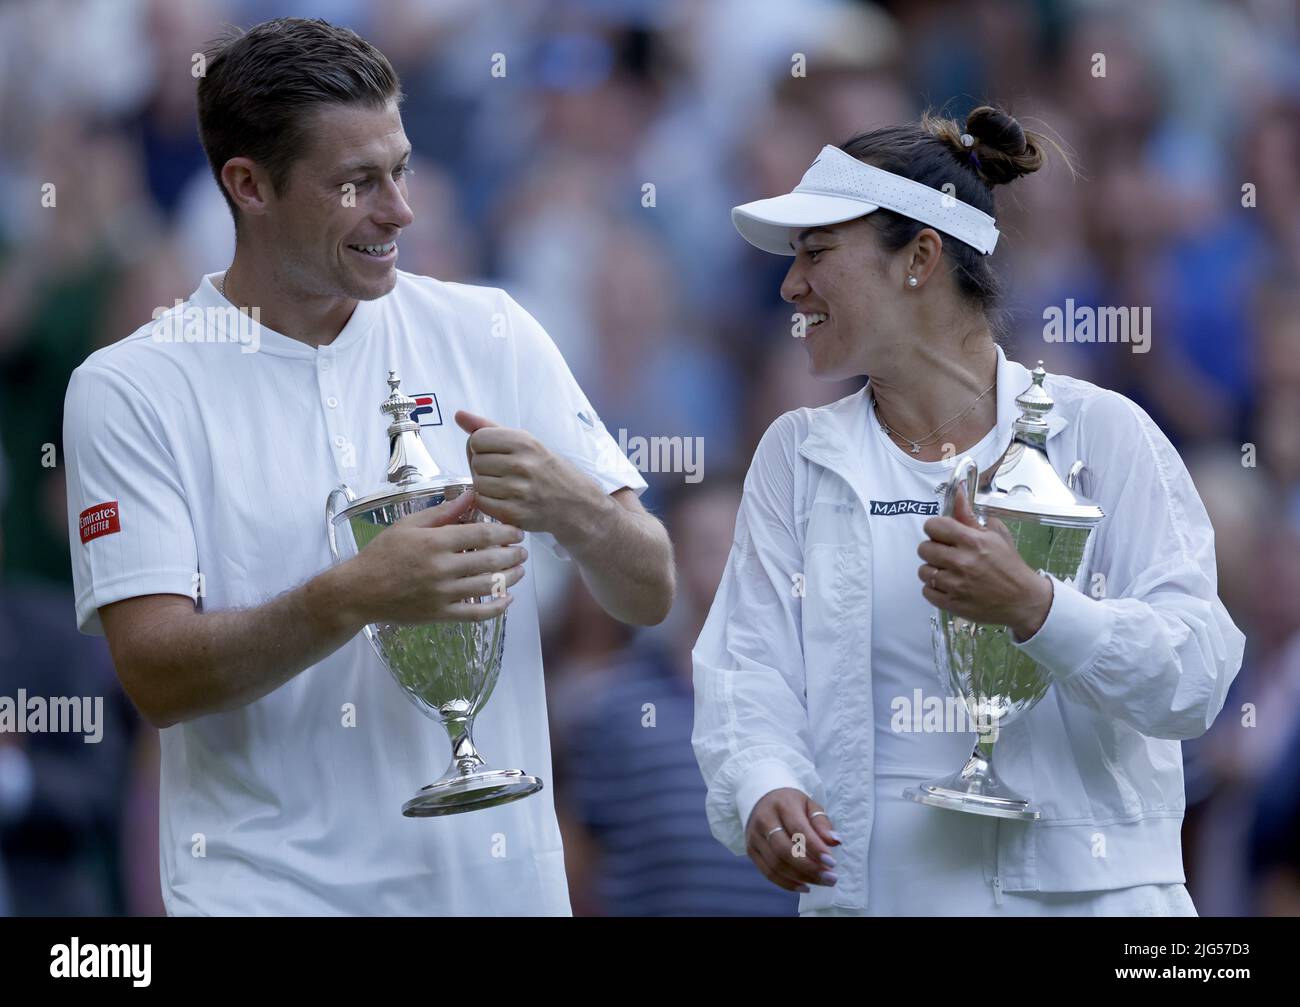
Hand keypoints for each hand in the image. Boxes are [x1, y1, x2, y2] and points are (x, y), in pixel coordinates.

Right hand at [341, 489, 526, 625]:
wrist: (360, 590)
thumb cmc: (383, 554)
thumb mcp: (408, 524)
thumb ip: (443, 511)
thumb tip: (471, 495)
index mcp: (435, 542)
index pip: (482, 534)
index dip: (506, 532)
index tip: (517, 532)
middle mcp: (442, 568)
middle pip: (491, 560)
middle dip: (513, 555)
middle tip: (523, 551)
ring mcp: (442, 594)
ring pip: (488, 586)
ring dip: (510, 578)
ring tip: (519, 570)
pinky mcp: (441, 614)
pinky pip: (477, 614)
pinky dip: (497, 608)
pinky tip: (507, 599)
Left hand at [455, 410, 602, 534]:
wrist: (576, 504)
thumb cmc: (547, 470)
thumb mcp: (525, 442)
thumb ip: (489, 428)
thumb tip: (459, 415)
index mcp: (525, 442)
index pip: (477, 439)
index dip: (481, 447)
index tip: (495, 453)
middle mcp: (522, 464)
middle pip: (476, 462)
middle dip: (484, 467)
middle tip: (503, 472)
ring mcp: (519, 491)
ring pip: (477, 483)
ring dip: (486, 485)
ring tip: (505, 486)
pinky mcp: (515, 514)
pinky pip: (482, 503)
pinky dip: (489, 502)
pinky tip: (504, 500)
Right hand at [745, 788, 840, 893]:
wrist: (761, 799)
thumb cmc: (791, 805)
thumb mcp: (809, 805)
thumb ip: (822, 823)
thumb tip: (835, 842)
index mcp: (782, 805)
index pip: (798, 829)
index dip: (815, 848)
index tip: (832, 863)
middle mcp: (764, 820)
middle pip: (784, 850)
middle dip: (809, 868)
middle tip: (830, 878)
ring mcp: (755, 837)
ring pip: (776, 864)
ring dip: (801, 877)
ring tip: (821, 882)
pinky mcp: (751, 851)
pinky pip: (768, 873)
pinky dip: (787, 884)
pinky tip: (805, 886)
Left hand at [917, 483, 1053, 640]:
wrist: (1023, 600)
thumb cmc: (1009, 565)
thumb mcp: (995, 535)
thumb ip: (969, 516)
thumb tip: (957, 492)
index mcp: (972, 541)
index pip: (933, 526)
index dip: (936, 528)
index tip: (943, 534)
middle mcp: (961, 561)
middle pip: (924, 548)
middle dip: (933, 549)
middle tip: (947, 554)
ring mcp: (955, 584)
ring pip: (923, 571)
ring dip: (933, 570)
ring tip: (949, 572)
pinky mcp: (952, 603)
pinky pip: (926, 591)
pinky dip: (935, 589)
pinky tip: (949, 586)